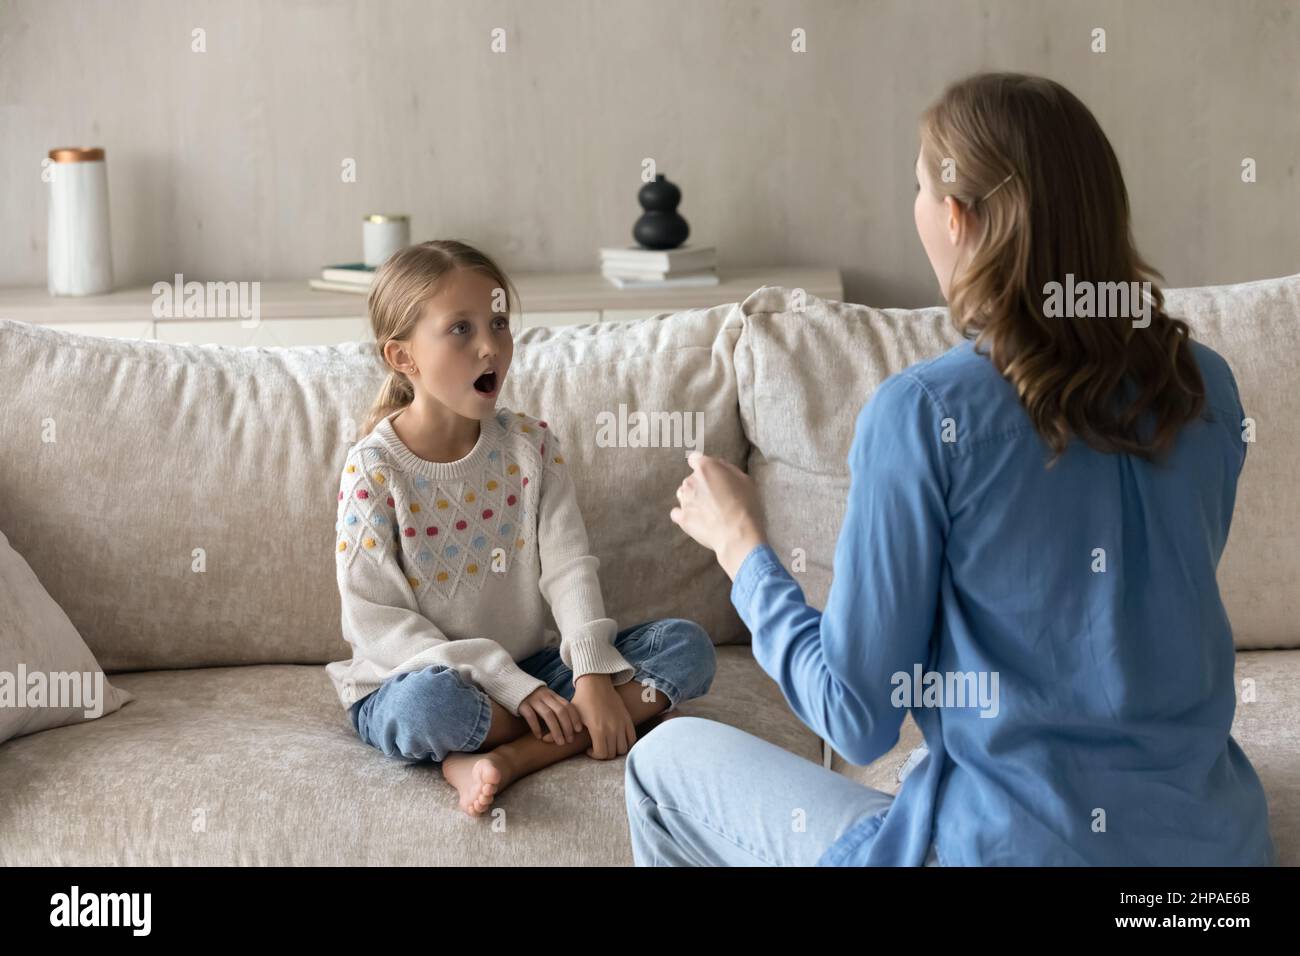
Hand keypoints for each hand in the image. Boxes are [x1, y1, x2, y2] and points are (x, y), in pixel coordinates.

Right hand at [518, 686, 582, 743]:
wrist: (511, 684)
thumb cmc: (532, 696)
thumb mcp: (546, 697)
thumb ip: (555, 706)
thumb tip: (569, 723)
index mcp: (553, 694)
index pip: (568, 705)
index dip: (575, 718)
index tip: (579, 730)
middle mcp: (545, 696)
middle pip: (560, 711)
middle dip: (567, 727)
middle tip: (570, 740)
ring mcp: (533, 699)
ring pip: (548, 715)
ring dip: (556, 730)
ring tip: (559, 742)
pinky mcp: (522, 704)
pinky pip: (531, 716)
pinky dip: (536, 727)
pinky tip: (539, 737)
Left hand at [544, 673, 635, 758]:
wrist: (596, 683)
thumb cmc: (582, 699)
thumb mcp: (570, 714)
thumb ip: (558, 729)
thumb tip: (543, 740)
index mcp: (598, 729)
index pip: (602, 754)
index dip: (595, 756)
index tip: (588, 750)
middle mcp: (612, 728)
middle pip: (612, 754)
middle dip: (603, 755)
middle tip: (596, 748)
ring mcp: (621, 723)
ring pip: (623, 748)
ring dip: (615, 750)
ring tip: (606, 743)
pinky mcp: (627, 719)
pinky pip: (631, 738)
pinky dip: (626, 743)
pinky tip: (616, 738)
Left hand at [669, 450, 765, 579]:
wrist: (738, 535)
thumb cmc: (746, 506)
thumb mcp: (745, 480)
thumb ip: (728, 469)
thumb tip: (719, 466)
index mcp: (706, 467)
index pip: (695, 459)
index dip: (704, 467)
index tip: (711, 475)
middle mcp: (691, 481)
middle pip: (691, 479)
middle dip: (701, 485)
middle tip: (717, 497)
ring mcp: (684, 500)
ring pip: (683, 494)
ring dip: (692, 499)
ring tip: (708, 510)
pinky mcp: (682, 518)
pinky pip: (677, 512)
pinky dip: (684, 515)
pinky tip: (696, 519)